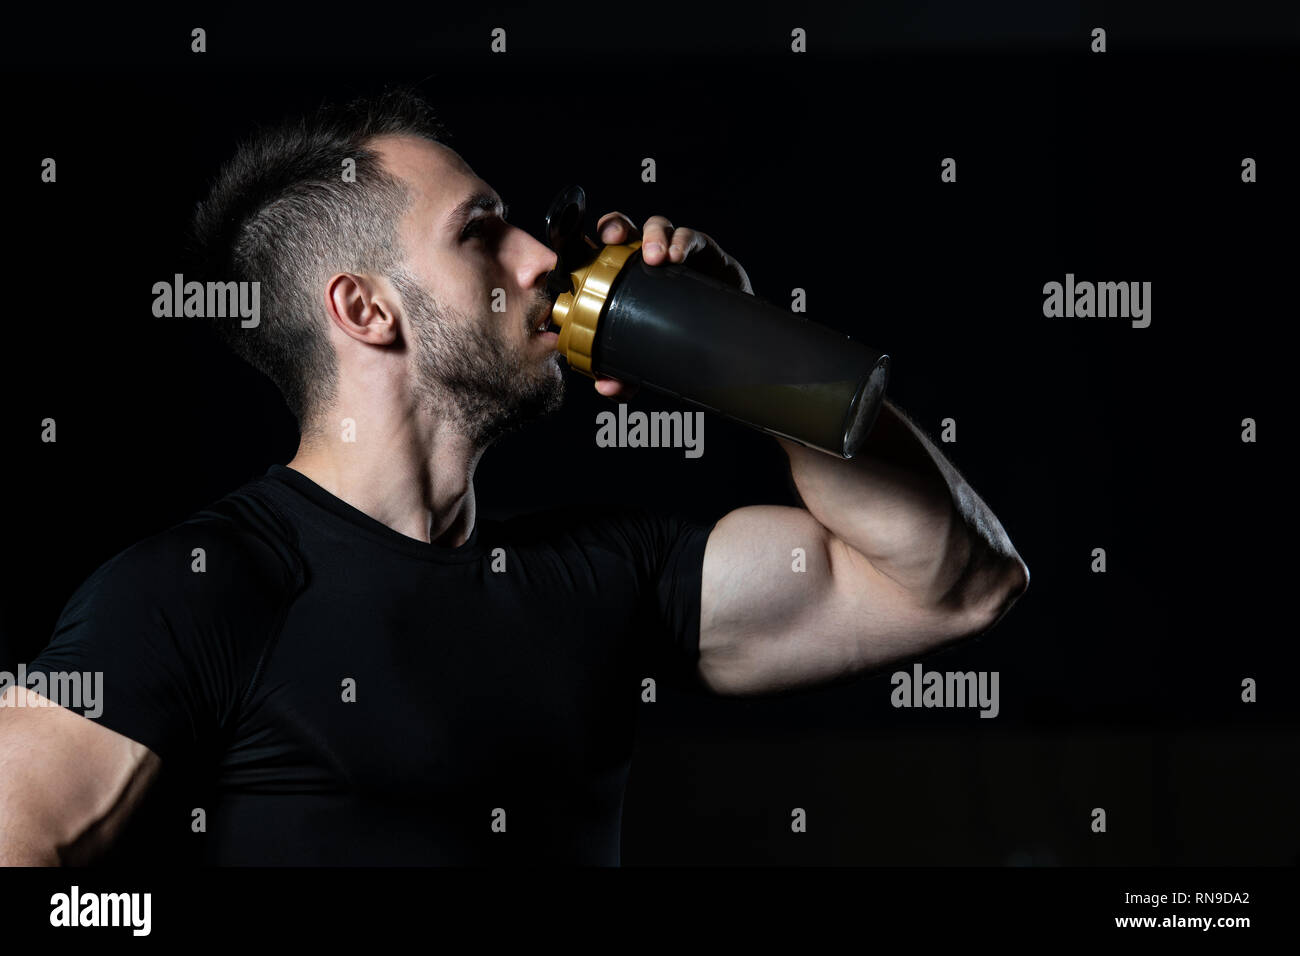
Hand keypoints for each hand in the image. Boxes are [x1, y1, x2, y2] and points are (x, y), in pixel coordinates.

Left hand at [590, 211, 752, 398]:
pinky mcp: (702, 250)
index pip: (597, 253)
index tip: (574, 252)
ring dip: (652, 235)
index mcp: (622, 277)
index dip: (584, 245)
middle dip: (614, 226)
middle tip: (613, 239)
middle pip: (622, 229)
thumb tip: (605, 385)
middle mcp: (644, 259)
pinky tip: (678, 256)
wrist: (728, 335)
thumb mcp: (647, 358)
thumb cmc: (678, 338)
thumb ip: (625, 375)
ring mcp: (673, 251)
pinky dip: (682, 242)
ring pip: (656, 227)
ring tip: (655, 257)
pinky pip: (690, 237)